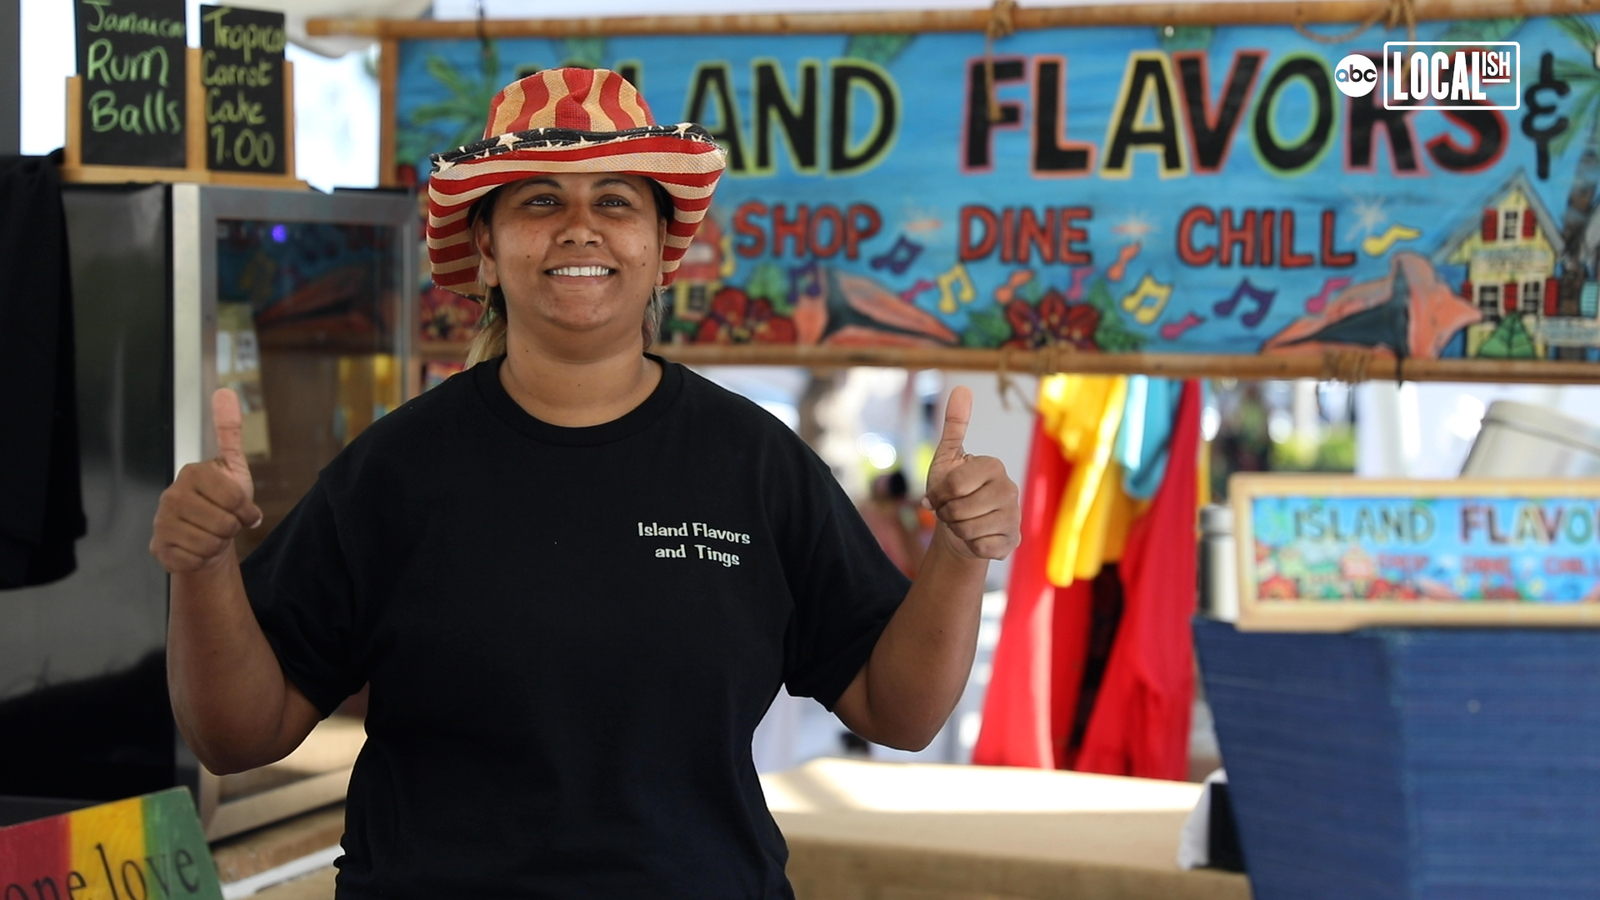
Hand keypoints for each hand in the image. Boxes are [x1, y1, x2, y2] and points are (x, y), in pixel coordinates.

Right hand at [150, 389, 262, 572]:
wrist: (204, 537)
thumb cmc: (221, 503)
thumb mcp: (232, 466)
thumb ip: (229, 431)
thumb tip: (225, 391)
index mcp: (192, 473)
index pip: (236, 498)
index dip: (247, 510)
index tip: (243, 510)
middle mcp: (171, 495)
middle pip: (224, 523)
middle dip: (232, 528)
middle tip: (224, 523)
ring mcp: (161, 522)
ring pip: (211, 543)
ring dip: (219, 544)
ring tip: (211, 534)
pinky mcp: (159, 548)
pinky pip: (196, 560)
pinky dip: (204, 559)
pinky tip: (197, 548)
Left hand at [922, 386, 1019, 560]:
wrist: (959, 529)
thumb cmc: (953, 492)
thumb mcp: (947, 458)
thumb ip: (955, 425)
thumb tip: (962, 387)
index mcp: (993, 466)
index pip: (952, 486)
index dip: (936, 495)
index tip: (938, 495)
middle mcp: (1009, 488)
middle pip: (958, 510)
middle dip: (945, 515)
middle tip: (950, 511)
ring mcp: (1014, 516)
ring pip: (968, 530)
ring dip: (956, 530)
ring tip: (962, 523)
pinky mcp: (1013, 541)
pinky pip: (981, 548)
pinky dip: (970, 545)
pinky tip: (976, 537)